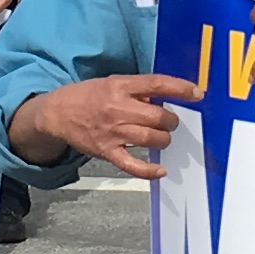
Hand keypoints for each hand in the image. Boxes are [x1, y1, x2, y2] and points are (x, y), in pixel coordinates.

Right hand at [18, 70, 198, 177]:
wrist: (57, 113)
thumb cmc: (87, 96)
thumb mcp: (112, 83)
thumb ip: (136, 90)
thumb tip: (164, 99)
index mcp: (120, 86)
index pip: (156, 84)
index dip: (180, 89)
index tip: (197, 93)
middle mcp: (118, 108)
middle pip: (158, 116)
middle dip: (171, 121)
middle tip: (170, 122)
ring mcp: (113, 132)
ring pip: (151, 138)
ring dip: (164, 139)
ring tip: (162, 137)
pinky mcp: (107, 151)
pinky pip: (132, 165)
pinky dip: (149, 170)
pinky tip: (161, 170)